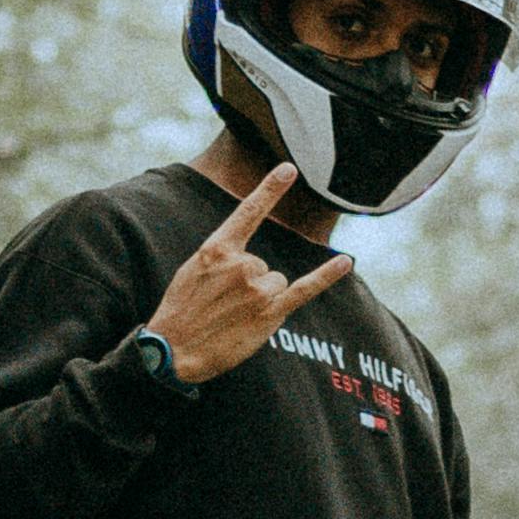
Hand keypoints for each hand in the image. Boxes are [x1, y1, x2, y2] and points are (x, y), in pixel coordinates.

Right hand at [148, 162, 350, 384]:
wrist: (173, 350)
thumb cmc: (180, 313)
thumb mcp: (191, 271)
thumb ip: (220, 258)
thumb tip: (247, 260)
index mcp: (217, 249)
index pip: (249, 212)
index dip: (269, 189)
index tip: (289, 169)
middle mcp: (241, 264)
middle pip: (264, 265)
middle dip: (248, 285)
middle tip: (223, 305)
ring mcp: (257, 289)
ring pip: (276, 283)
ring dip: (261, 300)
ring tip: (235, 316)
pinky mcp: (269, 313)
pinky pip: (305, 288)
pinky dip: (326, 275)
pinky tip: (344, 262)